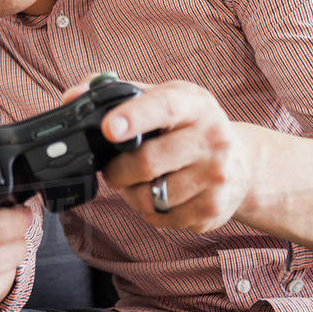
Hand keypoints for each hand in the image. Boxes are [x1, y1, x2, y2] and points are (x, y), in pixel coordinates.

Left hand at [93, 78, 253, 232]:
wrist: (241, 164)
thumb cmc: (190, 126)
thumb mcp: (163, 98)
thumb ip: (117, 93)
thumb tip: (71, 97)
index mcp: (195, 105)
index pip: (164, 107)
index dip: (134, 117)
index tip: (109, 128)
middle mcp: (213, 139)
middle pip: (147, 162)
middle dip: (117, 170)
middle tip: (113, 168)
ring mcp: (216, 177)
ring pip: (149, 196)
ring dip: (131, 193)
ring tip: (139, 181)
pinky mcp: (213, 210)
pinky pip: (161, 218)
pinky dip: (148, 210)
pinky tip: (159, 195)